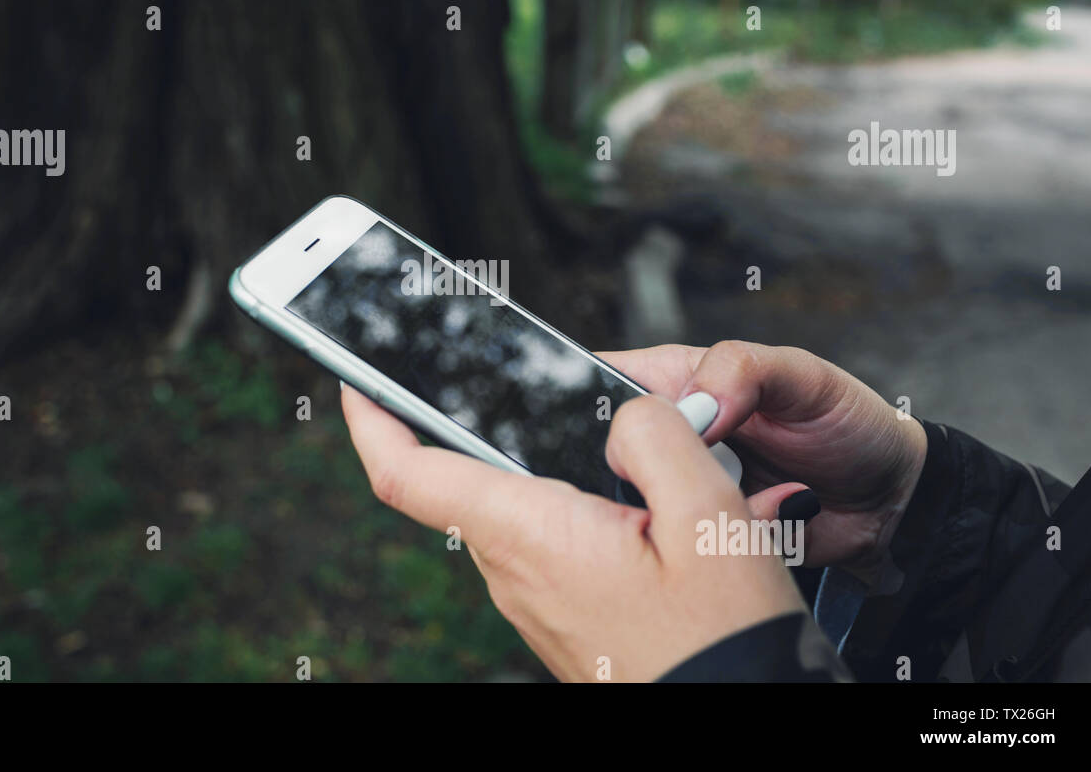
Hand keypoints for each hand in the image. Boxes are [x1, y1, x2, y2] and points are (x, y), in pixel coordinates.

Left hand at [341, 384, 806, 681]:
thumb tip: (625, 413)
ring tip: (626, 454)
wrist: (735, 712)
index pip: (408, 472)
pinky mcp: (560, 614)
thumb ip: (655, 438)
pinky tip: (638, 508)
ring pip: (516, 509)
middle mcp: (513, 571)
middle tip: (548, 393)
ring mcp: (533, 599)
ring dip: (550, 472)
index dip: (370, 418)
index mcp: (529, 535)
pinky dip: (572, 509)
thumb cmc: (721, 639)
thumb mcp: (709, 518)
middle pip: (470, 477)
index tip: (356, 378)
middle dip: (498, 429)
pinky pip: (546, 543)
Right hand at [600, 341, 928, 582]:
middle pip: (608, 456)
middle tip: (717, 464)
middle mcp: (667, 439)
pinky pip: (685, 550)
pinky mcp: (700, 540)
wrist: (891, 503)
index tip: (622, 429)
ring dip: (693, 511)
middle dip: (644, 471)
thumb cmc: (847, 424)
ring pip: (641, 509)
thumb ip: (742, 369)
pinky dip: (721, 545)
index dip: (587, 403)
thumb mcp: (803, 376)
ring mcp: (680, 492)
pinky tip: (767, 521)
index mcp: (674, 381)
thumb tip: (693, 405)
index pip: (600, 381)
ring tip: (758, 493)